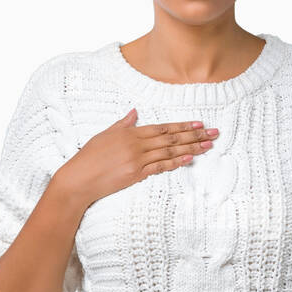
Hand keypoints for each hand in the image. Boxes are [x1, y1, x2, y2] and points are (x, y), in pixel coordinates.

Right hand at [54, 109, 217, 207]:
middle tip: (213, 133)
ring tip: (208, 146)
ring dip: (191, 148)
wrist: (78, 179)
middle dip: (194, 135)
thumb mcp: (105, 135)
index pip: (162, 128)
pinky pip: (160, 167)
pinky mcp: (135, 175)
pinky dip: (176, 162)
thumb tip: (135, 112)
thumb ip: (122, 124)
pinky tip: (189, 158)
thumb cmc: (88, 157)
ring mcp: (137, 160)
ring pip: (169, 152)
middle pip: (170, 139)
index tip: (198, 124)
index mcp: (130, 133)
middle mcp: (136, 144)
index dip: (182, 126)